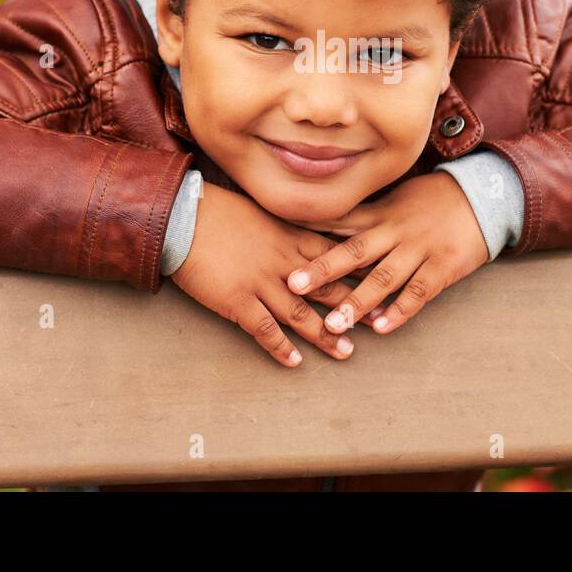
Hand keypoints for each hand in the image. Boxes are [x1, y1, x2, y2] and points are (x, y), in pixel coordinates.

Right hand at [168, 182, 362, 367]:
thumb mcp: (263, 210)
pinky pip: (264, 329)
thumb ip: (288, 224)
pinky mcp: (237, 300)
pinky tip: (293, 362)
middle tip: (381, 322)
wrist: (183, 216)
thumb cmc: (221, 209)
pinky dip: (280, 347)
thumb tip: (307, 229)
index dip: (363, 270)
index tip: (387, 279)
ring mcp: (261, 283)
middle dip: (356, 307)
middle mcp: (283, 262)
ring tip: (346, 352)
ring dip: (325, 335)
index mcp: (291, 237)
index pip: (338, 256)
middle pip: (328, 289)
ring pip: (301, 314)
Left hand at [285, 172, 488, 335]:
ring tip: (334, 323)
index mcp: (381, 213)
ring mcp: (419, 250)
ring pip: (384, 278)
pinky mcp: (442, 268)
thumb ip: (364, 214)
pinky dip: (399, 311)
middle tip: (293, 285)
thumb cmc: (432, 199)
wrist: (483, 196)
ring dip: (357, 302)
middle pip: (354, 251)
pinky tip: (381, 328)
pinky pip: (418, 293)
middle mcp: (395, 231)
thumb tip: (322, 221)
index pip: (339, 221)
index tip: (277, 236)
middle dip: (323, 269)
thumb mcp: (396, 198)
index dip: (308, 228)